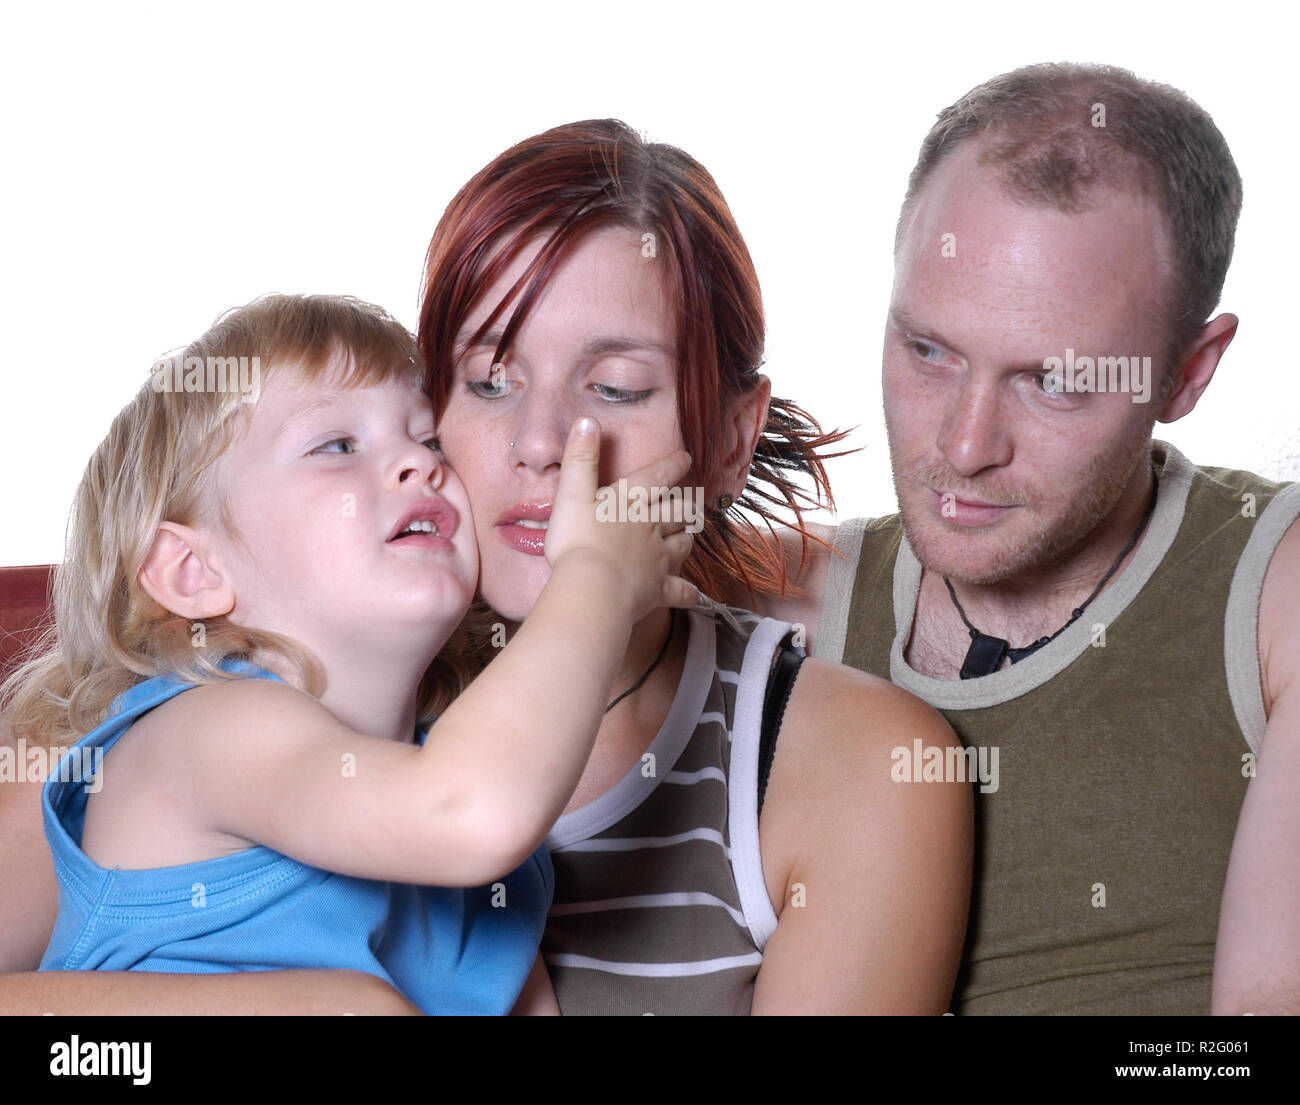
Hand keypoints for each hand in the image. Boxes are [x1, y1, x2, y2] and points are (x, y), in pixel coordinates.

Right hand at [545, 417, 698, 621]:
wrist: (591, 588)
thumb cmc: (578, 541)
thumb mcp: (571, 493)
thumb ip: (581, 457)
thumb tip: (588, 421)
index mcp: (631, 502)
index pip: (658, 476)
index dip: (673, 465)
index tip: (686, 457)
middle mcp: (651, 527)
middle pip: (678, 510)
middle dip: (685, 504)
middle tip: (691, 502)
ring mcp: (658, 559)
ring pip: (682, 544)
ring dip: (686, 538)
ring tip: (688, 536)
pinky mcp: (658, 588)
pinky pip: (680, 590)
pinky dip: (687, 591)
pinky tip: (691, 593)